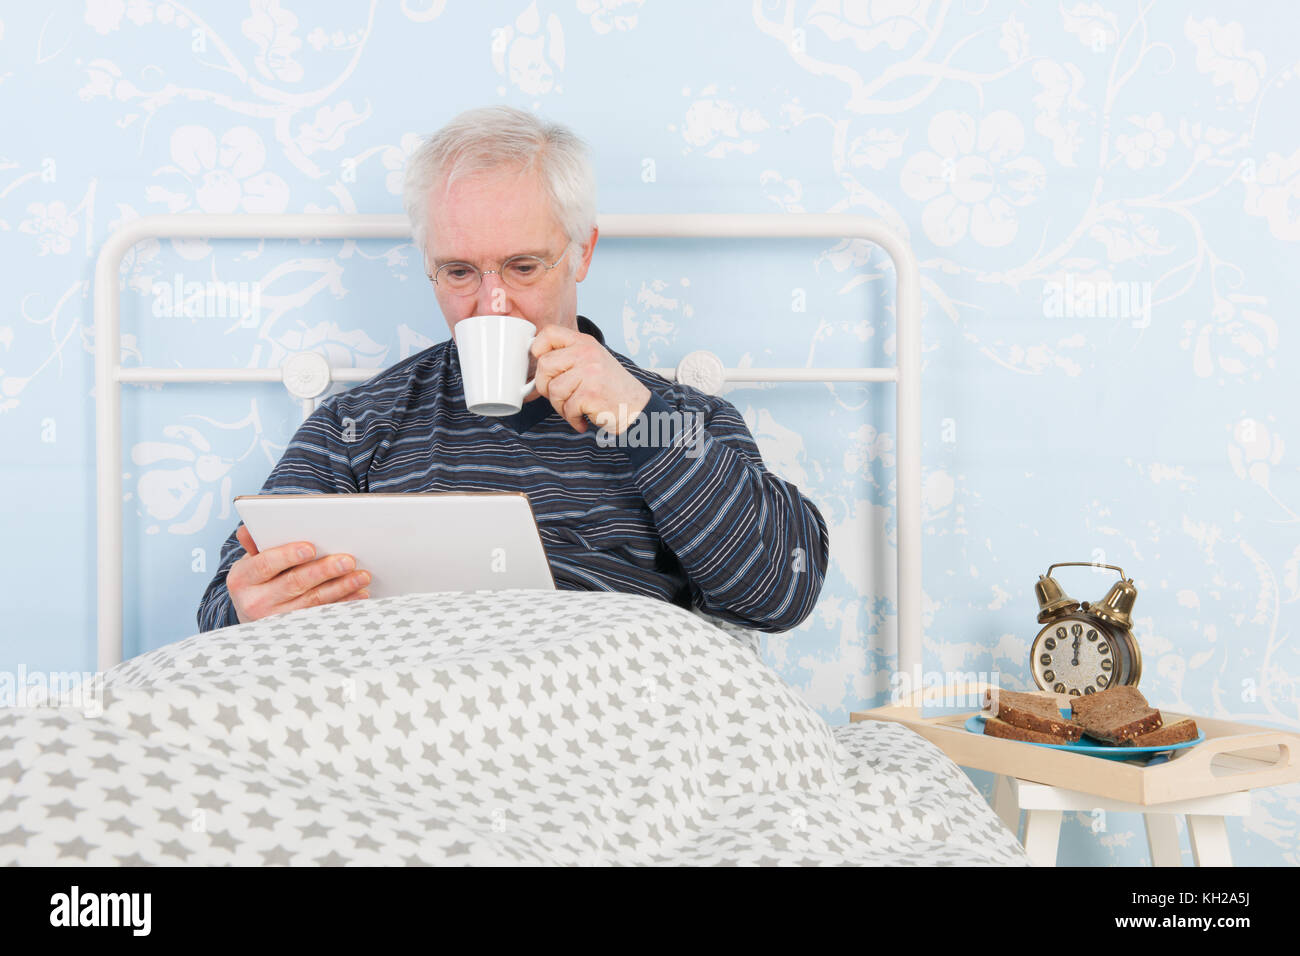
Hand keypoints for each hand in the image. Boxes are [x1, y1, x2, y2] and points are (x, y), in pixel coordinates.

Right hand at [227, 524, 369, 623]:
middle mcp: (255, 602)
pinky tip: (359, 594)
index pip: (265, 565)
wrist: (252, 612)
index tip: (310, 548)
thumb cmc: (257, 578)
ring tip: (362, 576)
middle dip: (324, 571)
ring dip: (341, 587)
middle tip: (348, 560)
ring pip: (313, 601)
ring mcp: (276, 619)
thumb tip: (247, 529)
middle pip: (294, 583)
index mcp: (242, 579)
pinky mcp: (296, 629)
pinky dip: (344, 603)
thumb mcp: (250, 560)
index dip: (287, 556)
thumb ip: (255, 543)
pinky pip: (324, 614)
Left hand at [530, 324, 650, 433]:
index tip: (542, 365)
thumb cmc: (612, 389)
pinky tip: (583, 418)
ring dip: (560, 406)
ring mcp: (589, 373)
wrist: (637, 410)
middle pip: (545, 365)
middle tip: (560, 397)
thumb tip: (536, 363)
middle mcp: (587, 353)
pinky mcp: (590, 394)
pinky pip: (566, 408)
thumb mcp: (593, 362)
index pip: (549, 333)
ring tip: (575, 409)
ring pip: (553, 390)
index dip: (538, 349)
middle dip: (545, 386)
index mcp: (585, 342)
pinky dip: (572, 419)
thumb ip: (569, 357)